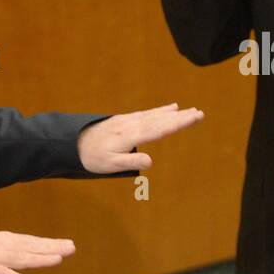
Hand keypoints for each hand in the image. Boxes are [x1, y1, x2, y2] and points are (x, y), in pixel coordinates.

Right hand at [0, 232, 74, 273]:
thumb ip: (13, 253)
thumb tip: (33, 255)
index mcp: (5, 240)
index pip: (33, 241)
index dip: (51, 243)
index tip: (69, 245)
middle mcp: (2, 245)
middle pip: (31, 247)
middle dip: (52, 248)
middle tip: (71, 248)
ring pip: (20, 258)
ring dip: (39, 259)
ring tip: (57, 259)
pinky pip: (0, 273)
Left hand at [77, 103, 204, 173]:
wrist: (73, 143)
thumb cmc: (92, 158)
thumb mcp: (110, 165)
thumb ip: (130, 162)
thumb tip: (150, 162)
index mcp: (131, 136)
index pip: (160, 129)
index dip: (178, 123)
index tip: (194, 117)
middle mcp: (132, 124)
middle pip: (161, 119)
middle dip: (181, 117)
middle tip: (200, 113)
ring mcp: (129, 120)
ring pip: (156, 115)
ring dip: (174, 113)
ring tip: (190, 110)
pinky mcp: (125, 119)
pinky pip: (148, 113)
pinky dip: (161, 110)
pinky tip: (170, 108)